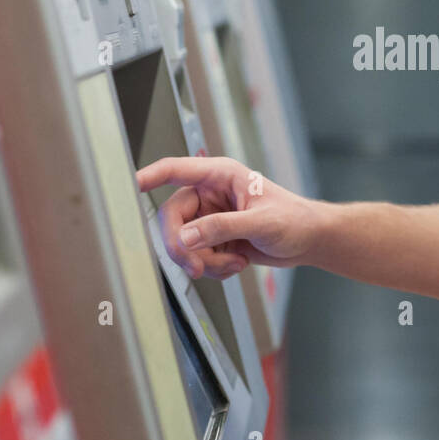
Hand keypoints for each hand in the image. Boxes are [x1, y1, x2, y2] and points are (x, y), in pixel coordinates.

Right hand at [135, 155, 319, 281]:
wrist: (308, 240)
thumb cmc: (294, 220)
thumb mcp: (260, 223)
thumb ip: (222, 228)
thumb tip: (187, 237)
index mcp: (220, 176)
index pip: (176, 171)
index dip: (150, 177)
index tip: (130, 185)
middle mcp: (210, 194)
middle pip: (173, 220)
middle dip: (185, 248)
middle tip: (198, 268)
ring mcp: (210, 218)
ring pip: (184, 244)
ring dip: (205, 261)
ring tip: (234, 262)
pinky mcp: (213, 238)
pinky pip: (197, 257)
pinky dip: (213, 267)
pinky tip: (237, 263)